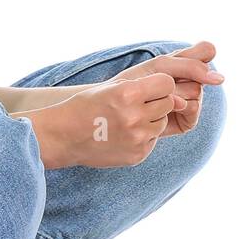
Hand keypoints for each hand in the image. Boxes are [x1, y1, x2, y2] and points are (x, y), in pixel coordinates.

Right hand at [48, 73, 186, 167]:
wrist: (64, 137)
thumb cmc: (86, 106)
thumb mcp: (112, 87)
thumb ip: (142, 86)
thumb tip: (174, 91)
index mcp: (128, 94)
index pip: (167, 83)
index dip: (160, 85)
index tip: (151, 88)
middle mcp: (135, 116)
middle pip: (168, 103)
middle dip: (157, 102)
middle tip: (137, 104)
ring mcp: (138, 138)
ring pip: (162, 122)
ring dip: (151, 120)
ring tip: (128, 120)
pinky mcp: (138, 154)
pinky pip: (153, 140)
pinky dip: (143, 136)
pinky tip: (124, 135)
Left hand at [118, 40, 223, 134]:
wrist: (116, 108)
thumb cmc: (135, 83)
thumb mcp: (161, 66)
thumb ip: (191, 64)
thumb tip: (222, 78)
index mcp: (185, 63)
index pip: (206, 51)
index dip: (193, 55)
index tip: (173, 63)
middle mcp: (192, 81)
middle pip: (201, 72)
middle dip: (179, 76)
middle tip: (160, 83)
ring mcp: (192, 100)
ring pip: (196, 90)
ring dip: (176, 92)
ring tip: (160, 97)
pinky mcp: (188, 120)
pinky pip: (193, 107)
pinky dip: (178, 106)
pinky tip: (166, 108)